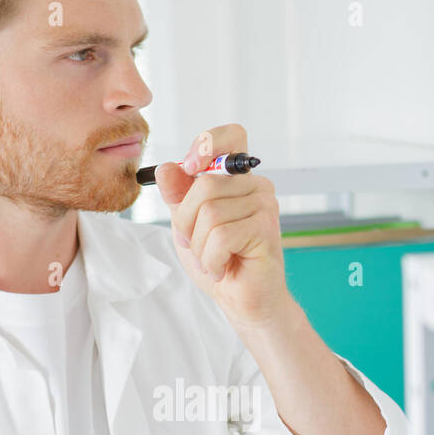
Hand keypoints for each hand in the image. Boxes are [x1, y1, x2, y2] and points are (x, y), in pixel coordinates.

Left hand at [154, 123, 288, 328]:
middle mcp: (256, 185)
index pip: (231, 135)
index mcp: (237, 177)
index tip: (190, 167)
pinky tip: (222, 267)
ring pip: (210, 213)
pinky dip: (212, 258)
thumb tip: (166, 168)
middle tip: (194, 243)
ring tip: (212, 257)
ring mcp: (265, 205)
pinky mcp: (267, 229)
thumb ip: (177, 194)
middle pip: (205, 185)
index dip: (207, 144)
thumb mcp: (186, 222)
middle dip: (186, 221)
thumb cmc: (218, 258)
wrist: (241, 299)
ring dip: (199, 245)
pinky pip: (221, 236)